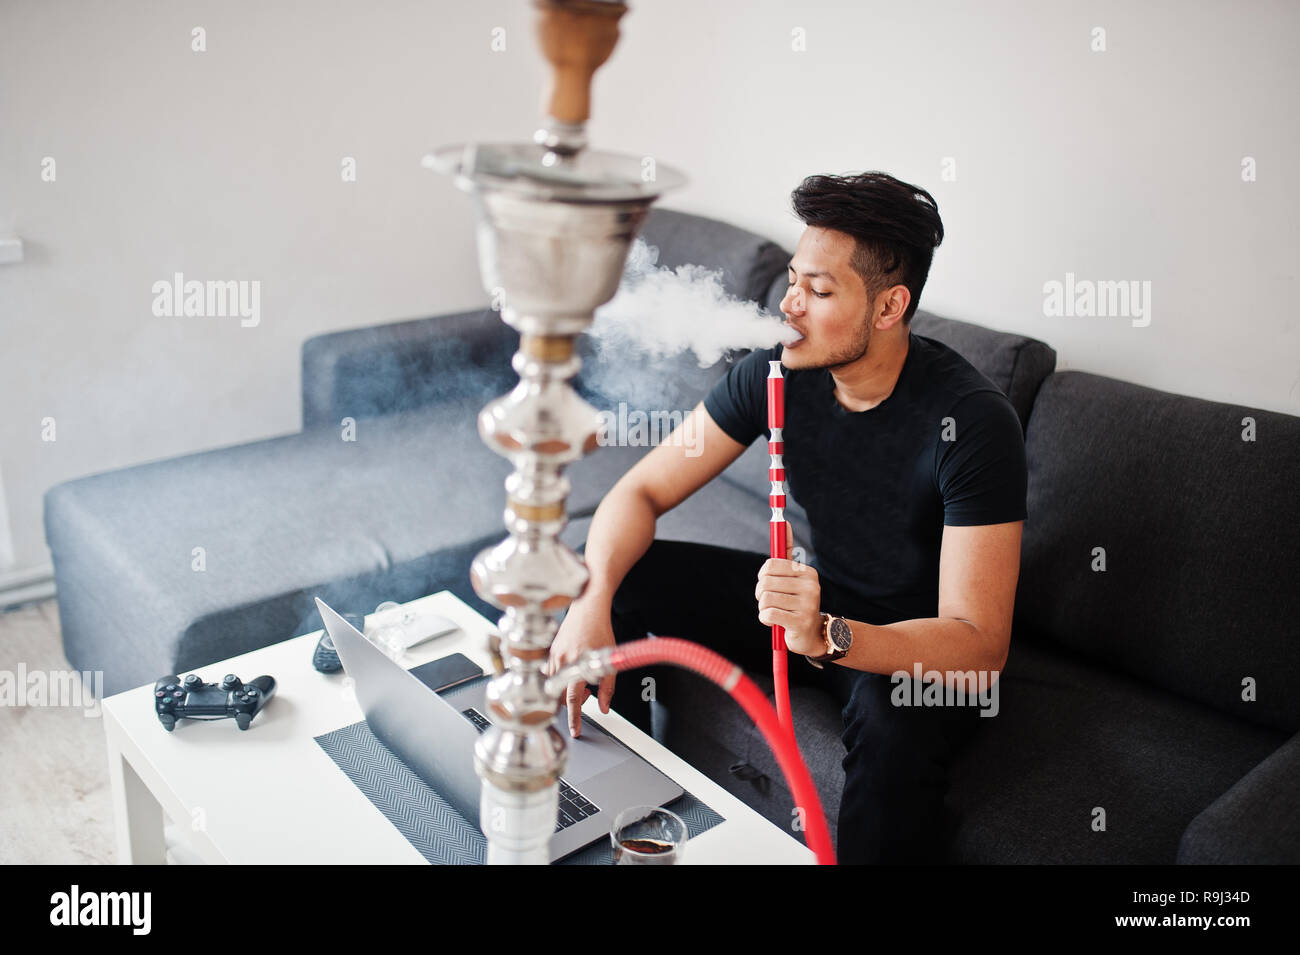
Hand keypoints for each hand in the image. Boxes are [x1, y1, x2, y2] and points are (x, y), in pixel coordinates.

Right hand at [545, 599, 616, 738]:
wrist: (588, 608)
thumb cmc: (599, 630)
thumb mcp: (610, 661)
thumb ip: (608, 687)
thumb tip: (605, 707)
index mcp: (577, 666)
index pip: (573, 700)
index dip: (574, 718)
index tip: (575, 730)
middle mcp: (562, 662)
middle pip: (561, 695)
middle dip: (574, 701)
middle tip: (588, 693)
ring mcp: (553, 656)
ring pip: (554, 685)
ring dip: (568, 689)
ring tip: (583, 680)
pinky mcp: (550, 651)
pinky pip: (550, 673)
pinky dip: (561, 678)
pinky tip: (572, 670)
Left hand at [755, 522, 822, 655]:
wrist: (812, 634)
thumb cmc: (796, 601)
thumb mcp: (792, 577)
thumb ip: (787, 552)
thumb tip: (784, 523)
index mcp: (807, 572)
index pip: (771, 564)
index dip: (762, 575)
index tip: (767, 583)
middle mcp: (811, 586)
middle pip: (765, 582)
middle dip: (760, 593)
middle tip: (768, 601)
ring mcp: (807, 605)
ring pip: (765, 599)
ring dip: (762, 608)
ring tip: (773, 612)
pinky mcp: (800, 622)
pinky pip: (768, 614)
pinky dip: (765, 619)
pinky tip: (774, 622)